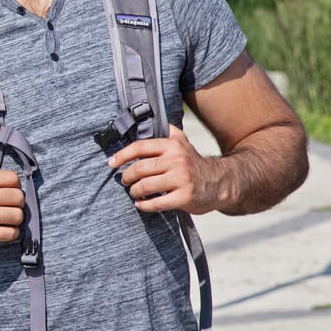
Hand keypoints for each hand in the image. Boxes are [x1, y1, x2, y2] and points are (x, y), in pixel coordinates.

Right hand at [0, 155, 23, 249]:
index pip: (13, 178)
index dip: (14, 185)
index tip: (9, 191)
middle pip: (19, 198)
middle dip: (17, 202)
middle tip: (10, 205)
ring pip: (18, 216)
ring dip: (15, 218)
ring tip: (8, 218)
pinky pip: (11, 233)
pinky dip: (10, 233)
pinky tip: (4, 230)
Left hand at [109, 126, 226, 213]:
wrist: (219, 182)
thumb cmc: (193, 163)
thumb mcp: (182, 142)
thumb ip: (164, 132)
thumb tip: (140, 125)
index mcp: (172, 145)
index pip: (140, 147)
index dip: (121, 155)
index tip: (111, 163)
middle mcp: (177, 160)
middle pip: (139, 168)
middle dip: (126, 176)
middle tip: (125, 180)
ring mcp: (181, 179)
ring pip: (145, 186)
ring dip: (134, 191)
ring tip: (134, 192)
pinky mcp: (184, 197)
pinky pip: (156, 203)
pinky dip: (144, 205)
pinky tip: (140, 204)